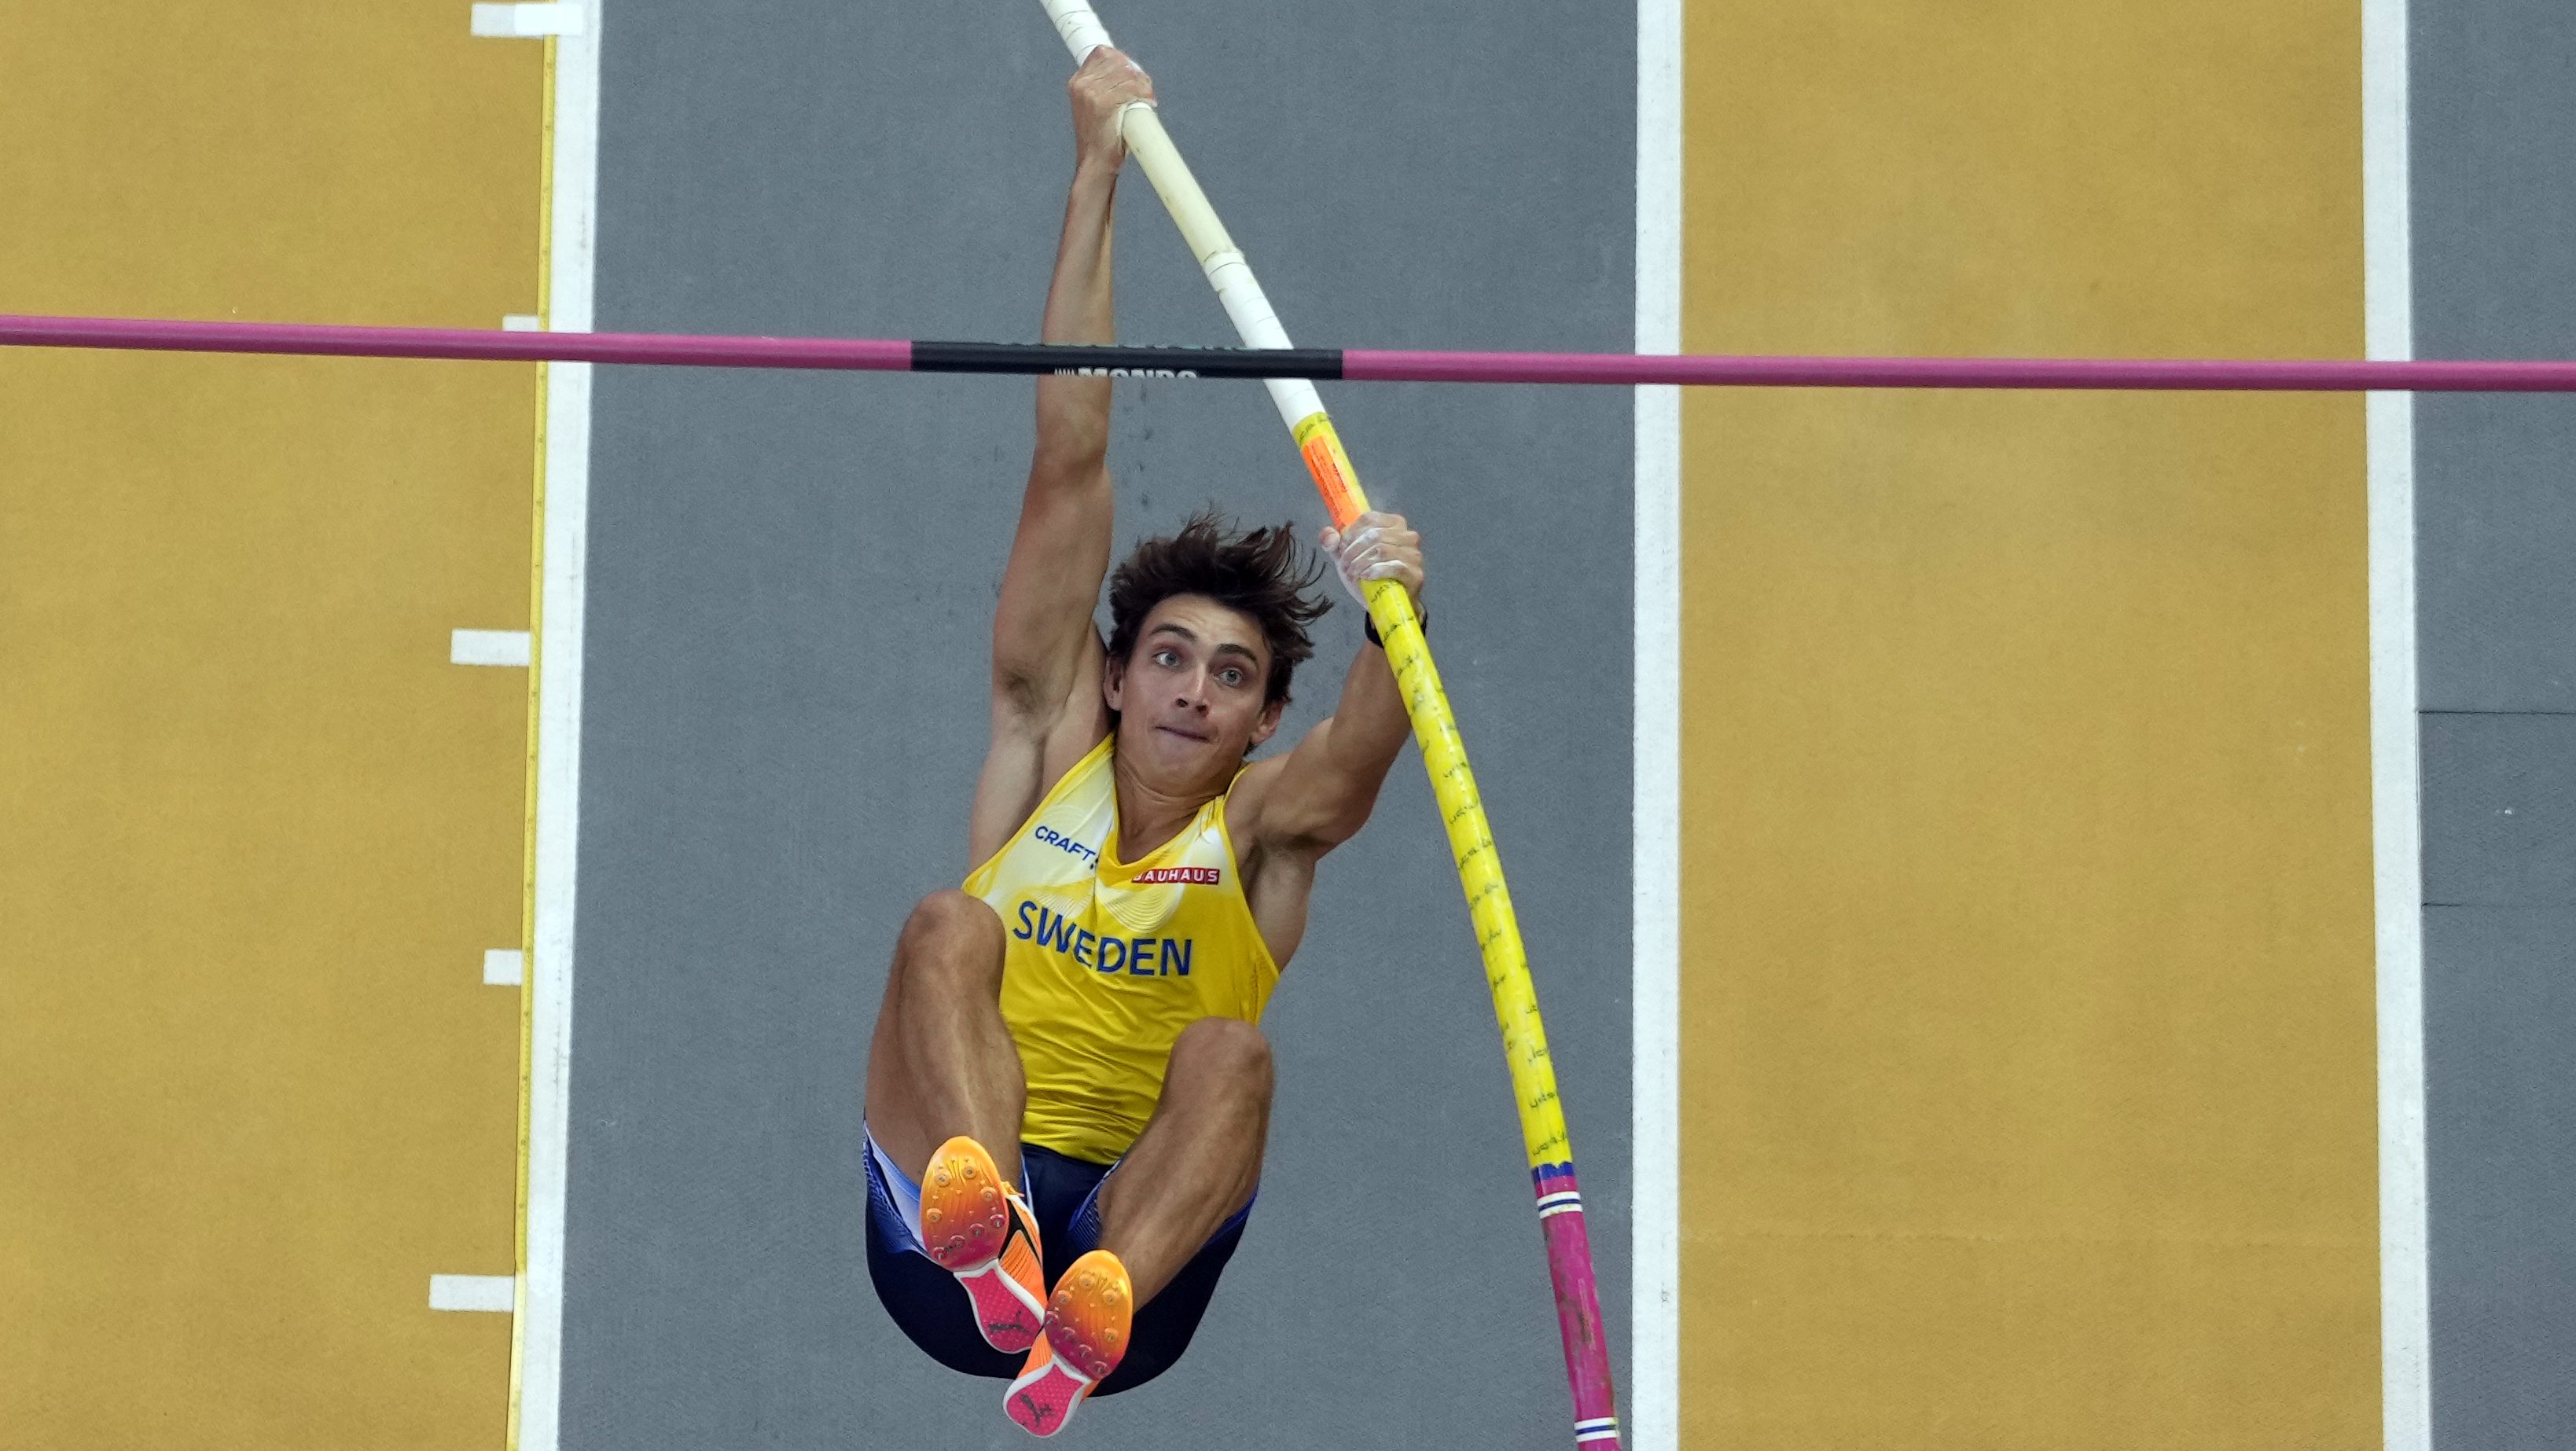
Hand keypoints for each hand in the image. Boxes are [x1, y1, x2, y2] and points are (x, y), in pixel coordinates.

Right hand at [1069, 47, 1153, 172]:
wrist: (1095, 163)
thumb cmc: (1100, 138)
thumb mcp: (1094, 107)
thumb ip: (1104, 88)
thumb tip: (1129, 72)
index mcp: (1077, 83)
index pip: (1102, 53)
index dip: (1122, 58)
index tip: (1134, 72)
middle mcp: (1082, 85)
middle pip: (1117, 61)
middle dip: (1136, 72)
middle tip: (1146, 87)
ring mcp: (1091, 93)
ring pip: (1127, 73)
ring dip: (1143, 83)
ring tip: (1148, 96)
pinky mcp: (1104, 104)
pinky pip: (1131, 88)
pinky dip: (1145, 93)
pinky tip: (1149, 101)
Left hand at [1319, 511, 1424, 612]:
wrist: (1386, 604)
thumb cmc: (1369, 575)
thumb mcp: (1348, 557)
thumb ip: (1334, 543)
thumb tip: (1329, 536)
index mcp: (1394, 523)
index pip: (1369, 518)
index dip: (1350, 533)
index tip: (1341, 548)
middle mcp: (1408, 536)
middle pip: (1374, 535)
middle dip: (1353, 551)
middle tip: (1344, 566)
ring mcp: (1414, 555)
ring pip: (1381, 550)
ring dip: (1360, 563)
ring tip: (1352, 574)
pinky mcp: (1416, 574)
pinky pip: (1394, 567)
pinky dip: (1375, 571)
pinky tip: (1365, 577)